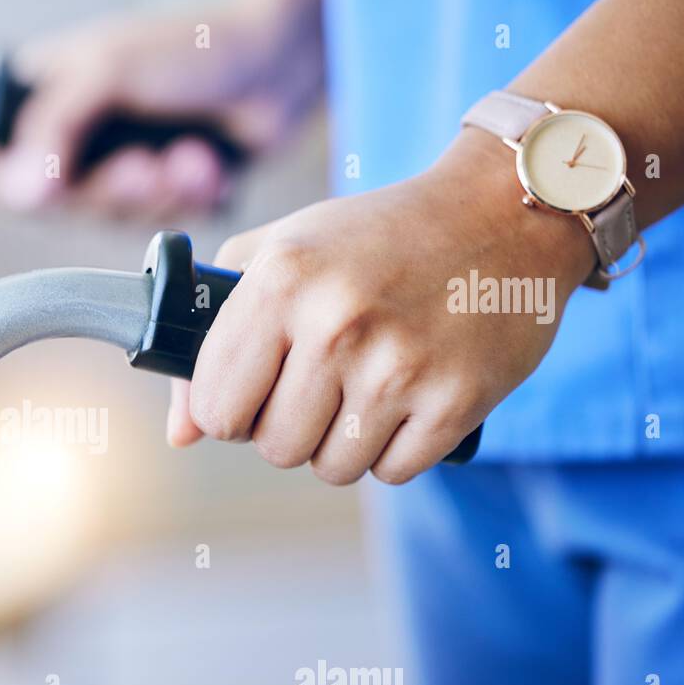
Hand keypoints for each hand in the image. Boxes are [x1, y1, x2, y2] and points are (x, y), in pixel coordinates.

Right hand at [0, 0, 322, 218]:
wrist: (279, 65)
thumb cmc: (192, 48)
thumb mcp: (107, 73)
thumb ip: (53, 127)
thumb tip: (16, 188)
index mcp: (46, 96)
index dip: (15, 183)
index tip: (44, 190)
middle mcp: (77, 137)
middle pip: (61, 204)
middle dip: (112, 190)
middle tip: (146, 165)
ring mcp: (119, 166)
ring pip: (112, 219)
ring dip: (157, 194)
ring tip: (189, 158)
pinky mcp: (162, 193)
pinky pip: (157, 225)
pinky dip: (186, 200)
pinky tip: (208, 167)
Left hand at [168, 130, 596, 484]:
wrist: (502, 213)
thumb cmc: (372, 239)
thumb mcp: (280, 255)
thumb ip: (211, 339)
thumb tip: (181, 434)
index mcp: (282, 281)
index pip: (217, 409)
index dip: (231, 411)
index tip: (254, 394)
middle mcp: (337, 324)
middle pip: (275, 448)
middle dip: (289, 428)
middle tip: (321, 385)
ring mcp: (399, 367)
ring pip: (332, 468)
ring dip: (341, 443)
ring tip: (365, 388)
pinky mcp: (456, 401)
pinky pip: (393, 471)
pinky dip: (395, 448)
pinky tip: (407, 398)